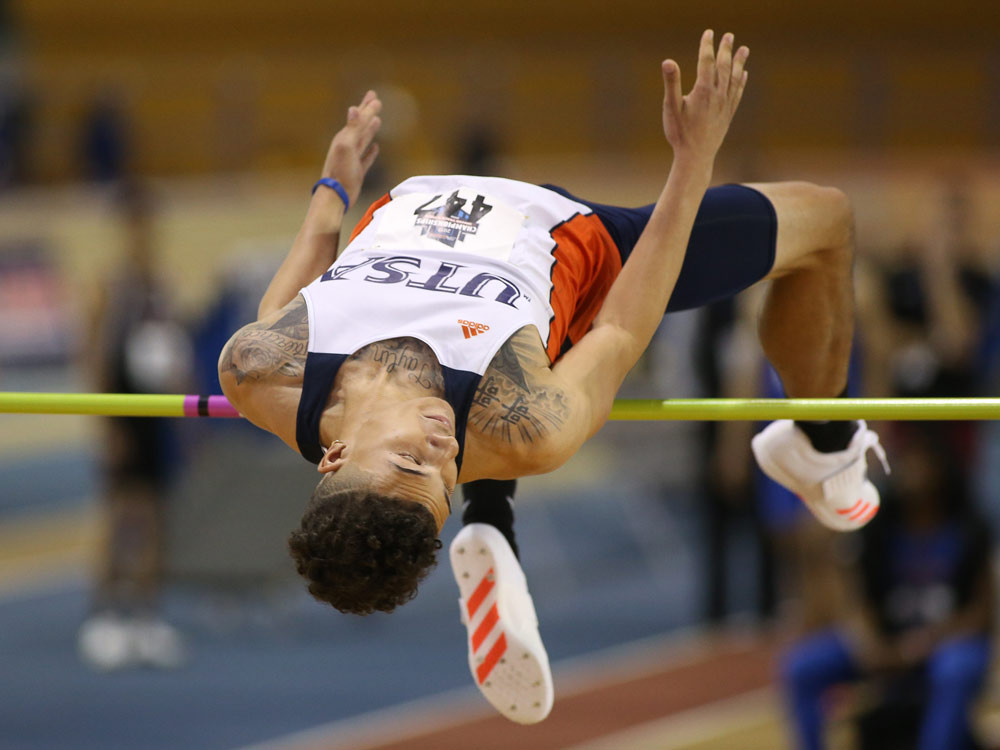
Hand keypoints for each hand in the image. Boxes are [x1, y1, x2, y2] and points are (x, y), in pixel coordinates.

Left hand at [320, 90, 381, 206]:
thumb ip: (352, 128)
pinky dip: (371, 151)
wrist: (336, 196)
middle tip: (376, 100)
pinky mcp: (357, 171)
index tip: (374, 95)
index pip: (359, 118)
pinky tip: (375, 147)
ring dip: (370, 129)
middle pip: (360, 125)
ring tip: (377, 120)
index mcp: (344, 137)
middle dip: (368, 112)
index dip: (367, 107)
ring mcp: (353, 158)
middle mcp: (347, 145)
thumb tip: (354, 108)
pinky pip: (366, 157)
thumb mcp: (346, 147)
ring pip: (364, 139)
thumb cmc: (340, 171)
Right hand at [661, 30, 747, 164]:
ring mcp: (725, 106)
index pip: (707, 62)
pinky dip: (741, 82)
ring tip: (744, 49)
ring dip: (739, 63)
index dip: (707, 46)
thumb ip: (671, 83)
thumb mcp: (671, 108)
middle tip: (729, 36)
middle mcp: (718, 96)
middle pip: (724, 67)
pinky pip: (737, 94)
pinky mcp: (728, 115)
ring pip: (734, 79)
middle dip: (726, 50)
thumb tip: (667, 61)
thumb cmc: (680, 134)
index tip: (709, 33)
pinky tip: (744, 74)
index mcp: (703, 91)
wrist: (695, 157)